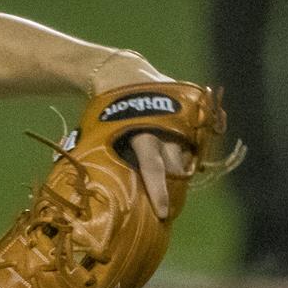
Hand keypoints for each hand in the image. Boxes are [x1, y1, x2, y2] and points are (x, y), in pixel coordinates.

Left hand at [89, 53, 194, 217]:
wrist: (123, 73)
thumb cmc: (106, 110)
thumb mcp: (99, 130)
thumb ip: (102, 154)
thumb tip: (91, 189)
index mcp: (138, 131)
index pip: (152, 167)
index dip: (158, 192)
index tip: (164, 214)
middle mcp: (163, 125)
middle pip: (176, 164)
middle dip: (174, 186)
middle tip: (170, 205)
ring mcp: (179, 116)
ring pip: (186, 153)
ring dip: (181, 170)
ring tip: (174, 184)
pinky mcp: (190, 109)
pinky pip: (196, 138)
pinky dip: (191, 151)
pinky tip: (186, 160)